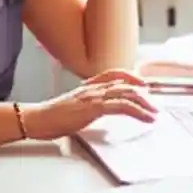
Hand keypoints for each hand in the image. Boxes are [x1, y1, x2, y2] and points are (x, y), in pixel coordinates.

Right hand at [23, 69, 157, 139]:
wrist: (38, 119)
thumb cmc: (52, 116)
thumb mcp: (73, 108)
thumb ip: (87, 106)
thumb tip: (98, 112)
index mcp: (88, 86)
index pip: (113, 74)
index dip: (130, 76)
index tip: (142, 83)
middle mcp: (93, 87)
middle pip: (124, 83)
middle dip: (142, 93)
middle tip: (154, 104)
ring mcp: (94, 96)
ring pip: (126, 93)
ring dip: (144, 104)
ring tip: (154, 113)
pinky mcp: (94, 107)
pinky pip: (122, 106)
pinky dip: (138, 111)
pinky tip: (145, 118)